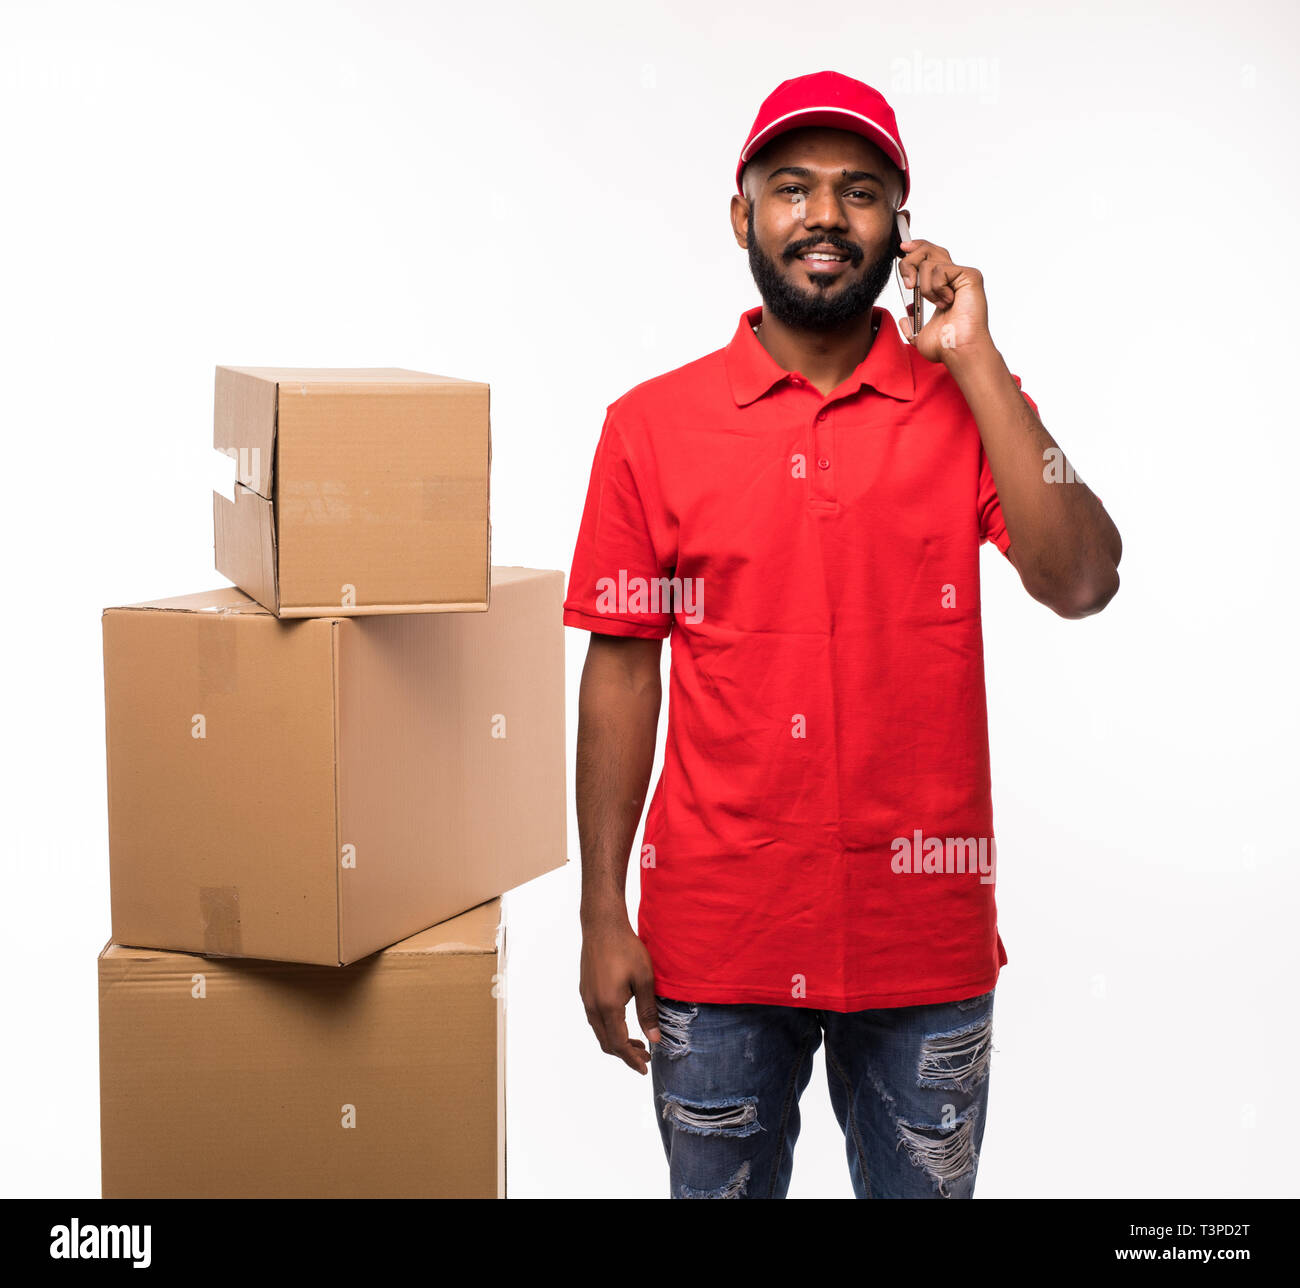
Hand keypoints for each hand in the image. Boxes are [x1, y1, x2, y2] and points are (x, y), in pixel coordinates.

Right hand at [580, 914, 660, 1073]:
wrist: (602, 925)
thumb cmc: (626, 948)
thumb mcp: (644, 980)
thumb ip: (648, 1012)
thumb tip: (654, 1039)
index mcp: (608, 1006)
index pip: (618, 1044)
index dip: (631, 1059)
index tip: (645, 1068)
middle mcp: (593, 1005)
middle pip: (606, 1042)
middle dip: (625, 1054)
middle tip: (645, 1056)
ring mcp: (586, 997)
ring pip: (599, 1031)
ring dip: (616, 1041)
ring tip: (636, 1041)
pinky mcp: (585, 989)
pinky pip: (595, 1018)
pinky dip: (609, 1028)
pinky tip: (622, 1021)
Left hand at [897, 237, 990, 362]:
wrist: (957, 350)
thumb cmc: (945, 345)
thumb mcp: (919, 335)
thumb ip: (910, 326)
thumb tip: (905, 318)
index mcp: (942, 286)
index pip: (929, 255)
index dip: (915, 248)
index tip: (901, 249)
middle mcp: (953, 277)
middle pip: (927, 249)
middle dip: (909, 263)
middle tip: (908, 285)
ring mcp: (962, 275)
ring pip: (929, 262)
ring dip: (924, 287)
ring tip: (936, 304)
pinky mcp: (969, 275)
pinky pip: (940, 270)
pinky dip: (936, 288)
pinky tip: (947, 302)